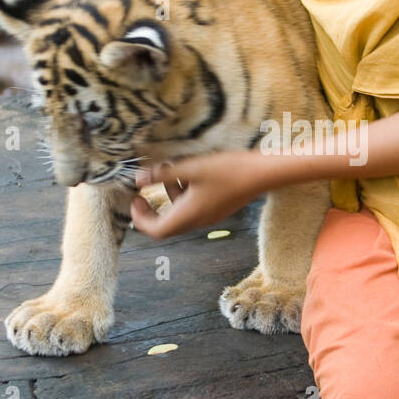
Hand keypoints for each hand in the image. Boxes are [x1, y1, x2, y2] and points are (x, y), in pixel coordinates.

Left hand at [129, 150, 269, 239]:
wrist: (263, 174)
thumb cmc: (229, 170)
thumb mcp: (192, 168)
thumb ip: (163, 174)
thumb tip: (137, 179)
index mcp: (189, 214)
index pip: (156, 230)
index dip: (140, 218)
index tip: (135, 199)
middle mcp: (198, 220)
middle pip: (167, 224)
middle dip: (152, 207)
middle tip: (143, 190)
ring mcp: (209, 216)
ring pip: (180, 212)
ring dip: (169, 194)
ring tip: (168, 168)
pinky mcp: (218, 208)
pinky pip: (193, 206)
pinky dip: (184, 192)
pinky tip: (188, 171)